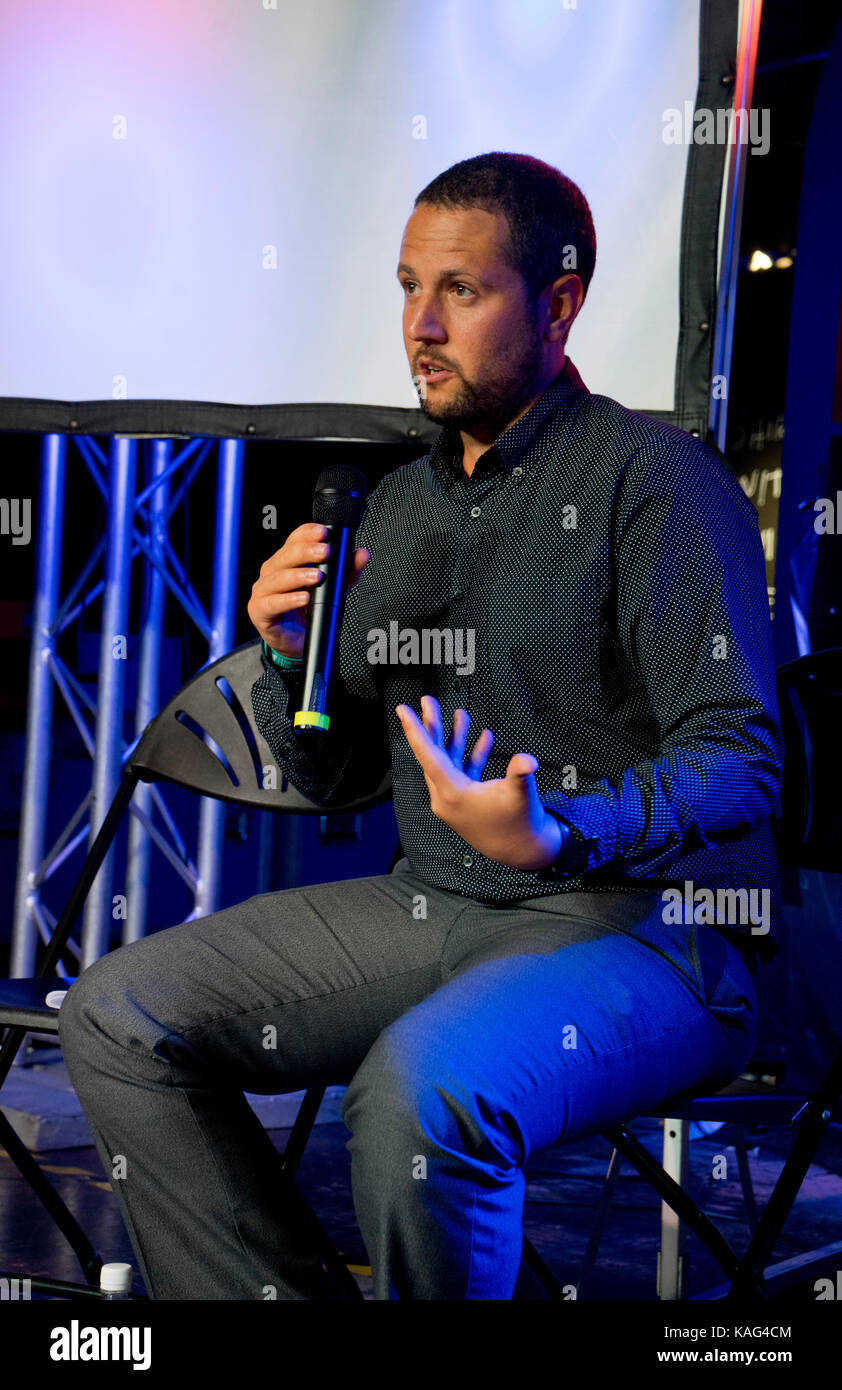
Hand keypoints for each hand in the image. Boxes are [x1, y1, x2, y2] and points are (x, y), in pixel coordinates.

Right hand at [248, 522, 369, 658]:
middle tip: (325, 552)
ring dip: (299, 575)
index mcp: (287, 561)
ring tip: (317, 576)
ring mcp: (263, 590)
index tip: (324, 532)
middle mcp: (272, 571)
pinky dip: (288, 600)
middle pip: (286, 555)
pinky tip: (303, 598)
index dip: (308, 533)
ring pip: (278, 578)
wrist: (296, 640)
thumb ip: (346, 572)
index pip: (294, 539)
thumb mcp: (332, 589)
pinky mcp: (259, 610)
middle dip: (306, 552)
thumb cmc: (308, 610)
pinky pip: (272, 603)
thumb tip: (362, 555)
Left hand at [395, 695, 570, 871]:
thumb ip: (521, 774)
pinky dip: (469, 755)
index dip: (415, 730)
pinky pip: (461, 772)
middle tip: (428, 701)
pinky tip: (482, 738)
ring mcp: (454, 800)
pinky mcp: (464, 801)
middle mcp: (447, 797)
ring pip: (447, 762)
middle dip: (433, 726)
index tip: (403, 710)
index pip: (428, 756)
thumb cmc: (519, 824)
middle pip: (434, 755)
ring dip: (453, 738)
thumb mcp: (521, 796)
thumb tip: (527, 760)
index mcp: (452, 794)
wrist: (523, 850)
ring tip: (460, 714)